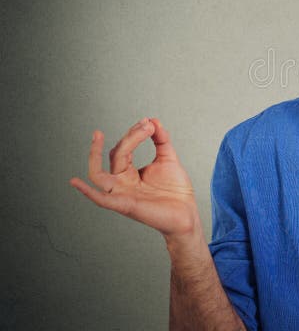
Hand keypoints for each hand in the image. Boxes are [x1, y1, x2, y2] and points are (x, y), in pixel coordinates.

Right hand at [70, 117, 199, 239]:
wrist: (187, 213)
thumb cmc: (176, 190)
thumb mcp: (169, 158)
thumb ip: (161, 140)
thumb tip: (153, 120)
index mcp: (129, 172)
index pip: (122, 149)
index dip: (133, 133)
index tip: (148, 122)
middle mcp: (122, 182)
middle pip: (115, 155)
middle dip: (130, 137)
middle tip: (145, 126)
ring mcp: (122, 194)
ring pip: (99, 175)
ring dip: (95, 154)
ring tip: (97, 136)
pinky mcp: (126, 205)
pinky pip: (102, 200)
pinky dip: (87, 192)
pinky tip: (75, 182)